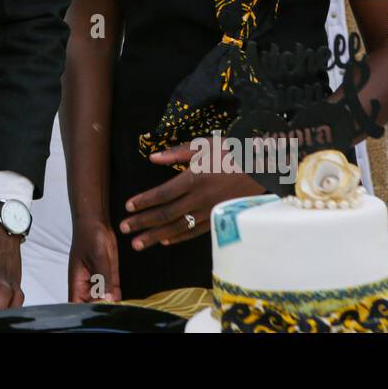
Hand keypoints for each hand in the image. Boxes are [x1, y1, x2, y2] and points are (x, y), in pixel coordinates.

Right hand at [68, 216, 120, 302]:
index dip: (85, 310)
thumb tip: (108, 298)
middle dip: (101, 307)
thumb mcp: (98, 257)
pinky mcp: (109, 276)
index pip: (77, 304)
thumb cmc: (90, 234)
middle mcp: (87, 284)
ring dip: (111, 302)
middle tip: (110, 305)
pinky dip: (117, 295)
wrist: (98, 221)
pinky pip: (113, 291)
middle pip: (92, 304)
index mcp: (77, 281)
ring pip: (105, 299)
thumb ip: (104, 278)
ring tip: (116, 301)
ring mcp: (98, 280)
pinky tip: (121, 297)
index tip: (97, 310)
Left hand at [119, 144, 266, 250]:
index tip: (127, 207)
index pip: (163, 194)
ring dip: (156, 236)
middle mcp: (200, 198)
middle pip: (166, 214)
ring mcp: (210, 211)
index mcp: (194, 178)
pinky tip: (165, 241)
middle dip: (143, 222)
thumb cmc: (231, 151)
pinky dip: (179, 237)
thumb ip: (176, 153)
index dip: (144, 202)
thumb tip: (152, 157)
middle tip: (124, 229)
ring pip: (179, 227)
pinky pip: (196, 231)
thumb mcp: (204, 145)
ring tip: (138, 243)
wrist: (263, 167)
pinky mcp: (219, 218)